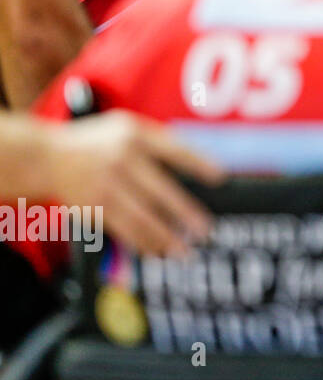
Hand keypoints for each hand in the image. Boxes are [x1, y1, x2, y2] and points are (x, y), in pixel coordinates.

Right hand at [38, 111, 223, 256]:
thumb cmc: (96, 142)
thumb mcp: (125, 127)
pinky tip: (156, 251)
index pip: (174, 149)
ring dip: (165, 237)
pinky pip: (123, 229)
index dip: (198, 163)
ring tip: (184, 252)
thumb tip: (200, 163)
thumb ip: (157, 140)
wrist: (45, 157)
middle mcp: (121, 159)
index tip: (219, 178)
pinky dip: (142, 242)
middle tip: (205, 230)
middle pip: (161, 190)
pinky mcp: (94, 206)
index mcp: (135, 135)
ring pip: (141, 217)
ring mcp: (106, 184)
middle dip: (185, 213)